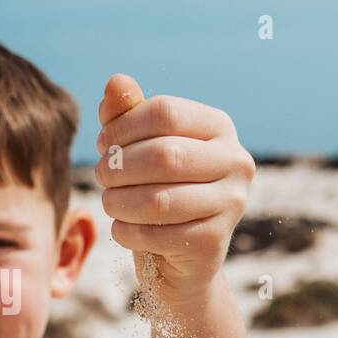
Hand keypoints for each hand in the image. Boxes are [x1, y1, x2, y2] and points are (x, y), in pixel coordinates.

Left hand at [94, 74, 254, 301]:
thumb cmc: (157, 189)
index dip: (123, 127)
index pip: (165, 111)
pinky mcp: (214, 242)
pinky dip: (127, 232)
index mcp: (219, 127)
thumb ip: (126, 114)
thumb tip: (117, 81)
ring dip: (118, 202)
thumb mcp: (140, 148)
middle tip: (101, 177)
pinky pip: (155, 235)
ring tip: (110, 202)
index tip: (103, 144)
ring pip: (157, 199)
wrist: (180, 255)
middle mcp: (235, 161)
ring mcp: (231, 203)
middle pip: (162, 155)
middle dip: (118, 167)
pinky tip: (124, 228)